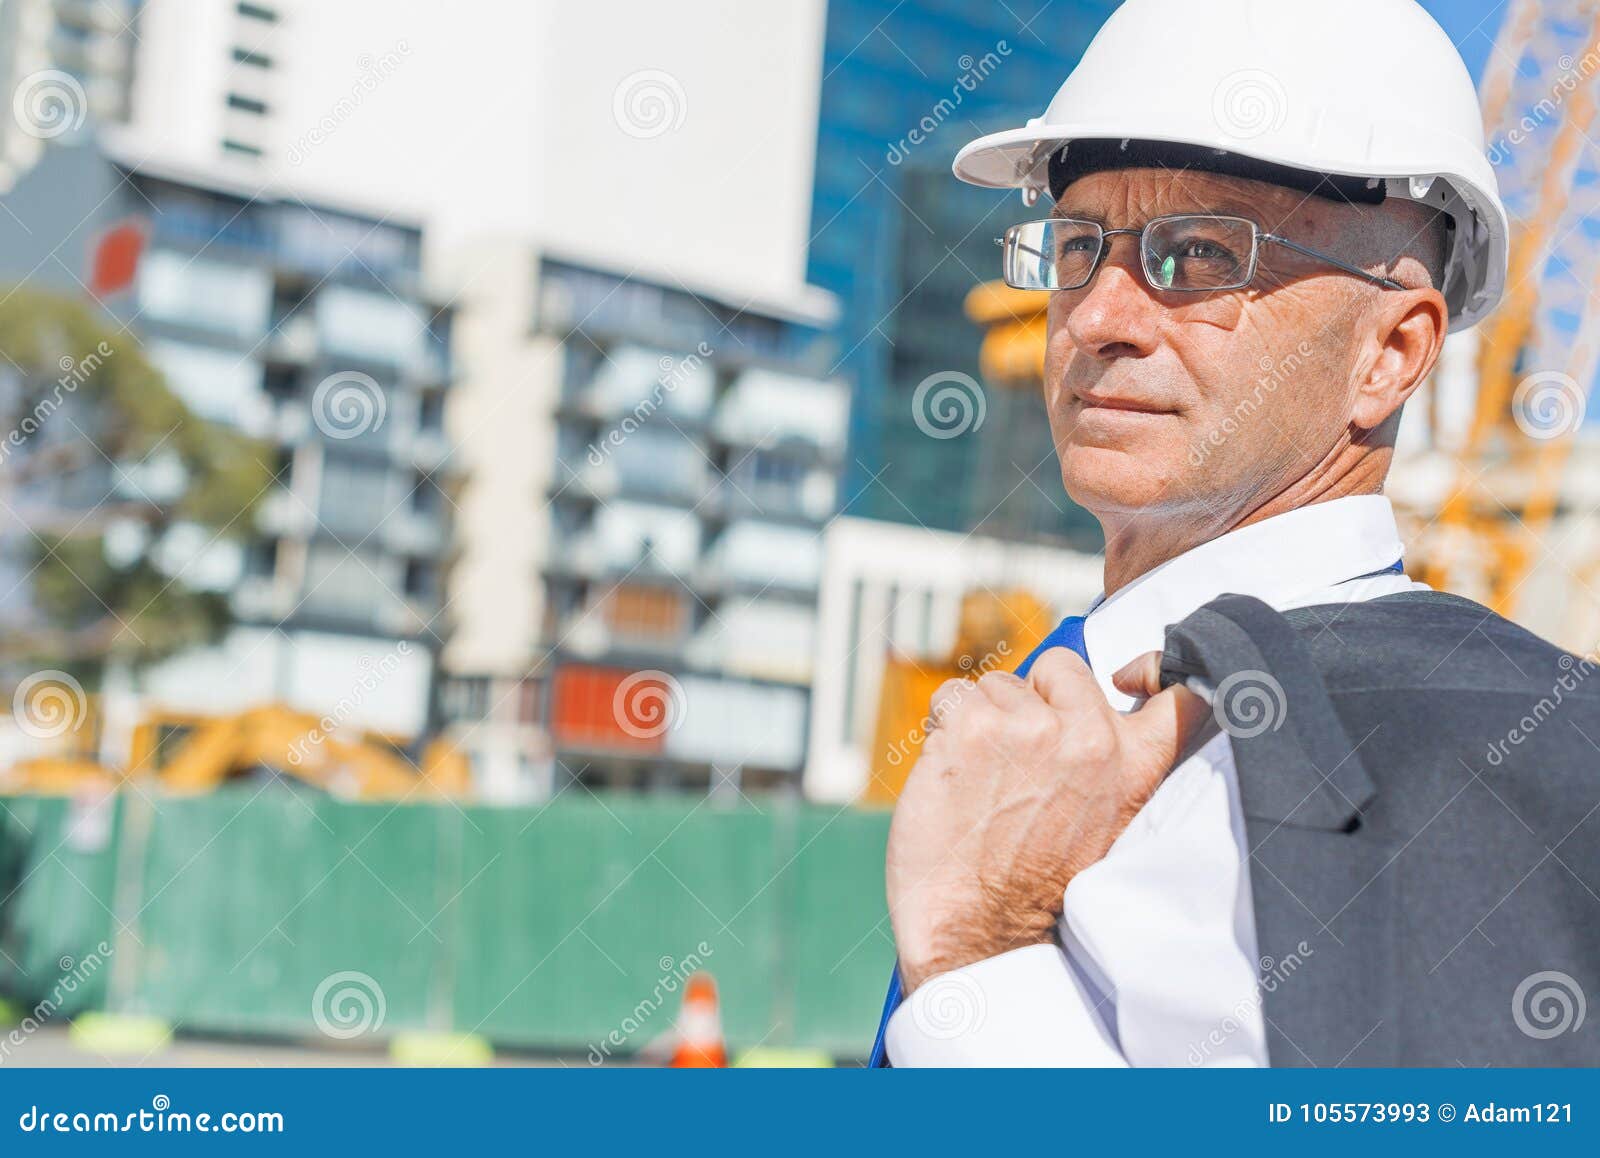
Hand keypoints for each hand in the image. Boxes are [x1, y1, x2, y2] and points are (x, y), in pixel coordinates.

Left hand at [885, 647, 1209, 991]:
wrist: (977, 929)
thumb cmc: (1033, 884)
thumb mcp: (1107, 826)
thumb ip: (1109, 763)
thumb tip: (1099, 700)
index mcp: (1133, 765)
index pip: (1179, 696)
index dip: (1154, 670)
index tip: (1129, 678)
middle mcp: (1089, 738)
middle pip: (1061, 666)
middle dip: (1036, 697)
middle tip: (1022, 758)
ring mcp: (1028, 728)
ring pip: (998, 684)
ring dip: (984, 719)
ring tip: (984, 780)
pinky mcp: (971, 727)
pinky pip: (952, 696)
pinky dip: (943, 727)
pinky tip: (952, 773)